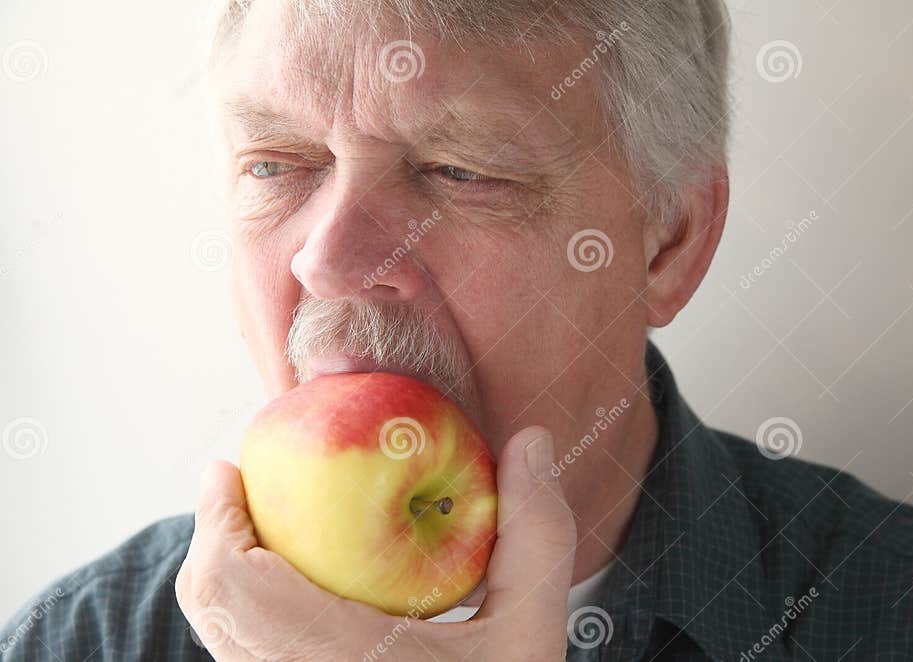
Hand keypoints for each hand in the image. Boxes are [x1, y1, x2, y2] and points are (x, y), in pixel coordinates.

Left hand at [175, 426, 576, 660]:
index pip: (230, 590)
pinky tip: (290, 584)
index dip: (215, 523)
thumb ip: (533, 538)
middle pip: (209, 607)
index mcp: (334, 661)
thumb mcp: (527, 635)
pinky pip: (242, 652)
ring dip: (227, 574)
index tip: (228, 470)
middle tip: (239, 487)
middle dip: (213, 538)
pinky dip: (246, 607)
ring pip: (221, 633)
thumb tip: (531, 443)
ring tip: (259, 526)